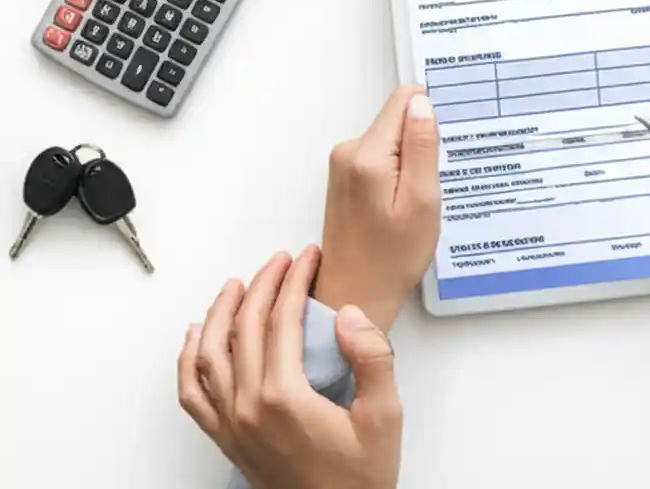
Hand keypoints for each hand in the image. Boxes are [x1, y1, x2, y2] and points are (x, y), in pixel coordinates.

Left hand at [178, 248, 401, 488]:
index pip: (282, 320)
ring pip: (209, 353)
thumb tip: (351, 316)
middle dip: (262, 285)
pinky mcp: (225, 438)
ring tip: (237, 285)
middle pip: (244, 327)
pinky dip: (188, 360)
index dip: (294, 281)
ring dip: (220, 312)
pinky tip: (196, 337)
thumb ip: (373, 360)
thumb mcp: (385, 416)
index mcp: (285, 397)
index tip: (307, 259)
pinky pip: (191, 393)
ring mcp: (231, 424)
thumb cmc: (360, 478)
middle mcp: (248, 407)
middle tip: (281, 262)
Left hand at [315, 87, 440, 329]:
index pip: (404, 101)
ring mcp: (342, 165)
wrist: (354, 293)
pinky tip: (403, 204)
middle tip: (431, 185)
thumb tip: (422, 103)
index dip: (430, 118)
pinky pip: (381, 158)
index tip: (440, 148)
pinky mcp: (345, 178)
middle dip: (421, 144)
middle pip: (397, 119)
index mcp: (367, 156)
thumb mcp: (422, 202)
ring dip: (411, 162)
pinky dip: (398, 174)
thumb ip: (422, 147)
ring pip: (391, 140)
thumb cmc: (391, 258)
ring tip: (418, 200)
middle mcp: (347, 152)